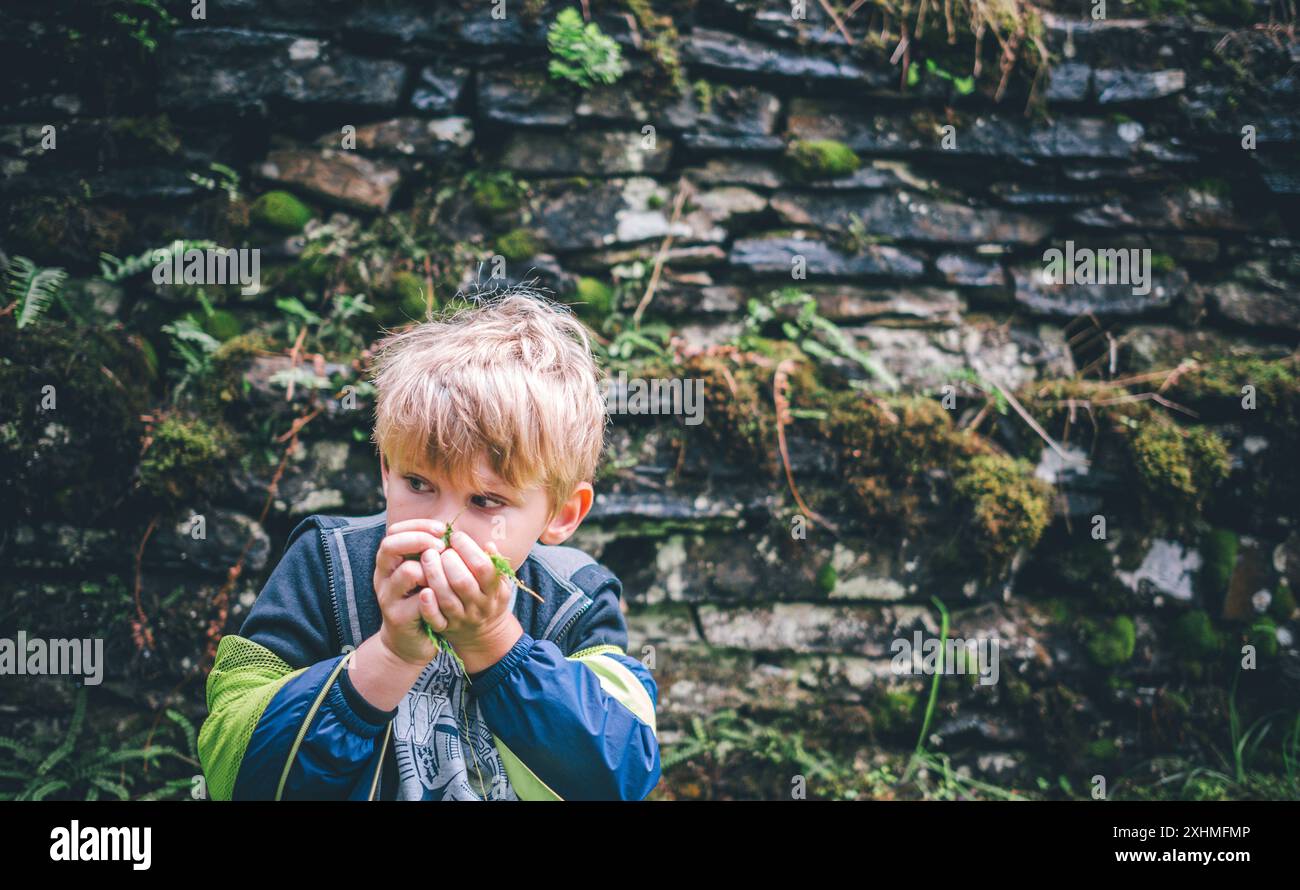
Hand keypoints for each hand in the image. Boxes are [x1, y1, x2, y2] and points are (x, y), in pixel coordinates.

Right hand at [371, 518, 450, 665]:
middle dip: (420, 540)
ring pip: (408, 571)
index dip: (418, 526)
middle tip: (442, 548)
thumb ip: (428, 554)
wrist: (409, 643)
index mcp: (388, 562)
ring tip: (443, 577)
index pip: (395, 531)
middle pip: (391, 545)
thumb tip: (449, 531)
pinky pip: (420, 599)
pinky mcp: (398, 617)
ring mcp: (388, 597)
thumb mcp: (422, 574)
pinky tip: (443, 596)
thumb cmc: (422, 601)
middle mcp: (382, 576)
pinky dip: (436, 595)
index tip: (441, 529)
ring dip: (432, 569)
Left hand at [421, 530, 522, 673]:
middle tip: (439, 548)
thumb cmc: (489, 598)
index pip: (483, 567)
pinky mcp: (445, 628)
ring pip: (446, 598)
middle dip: (448, 561)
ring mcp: (461, 618)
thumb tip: (488, 545)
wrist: (484, 635)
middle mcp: (478, 606)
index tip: (456, 537)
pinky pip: (435, 619)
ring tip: (427, 557)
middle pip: (463, 582)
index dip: (468, 549)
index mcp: (494, 591)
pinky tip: (423, 591)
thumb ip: (495, 564)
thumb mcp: (499, 582)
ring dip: (434, 576)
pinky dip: (428, 606)